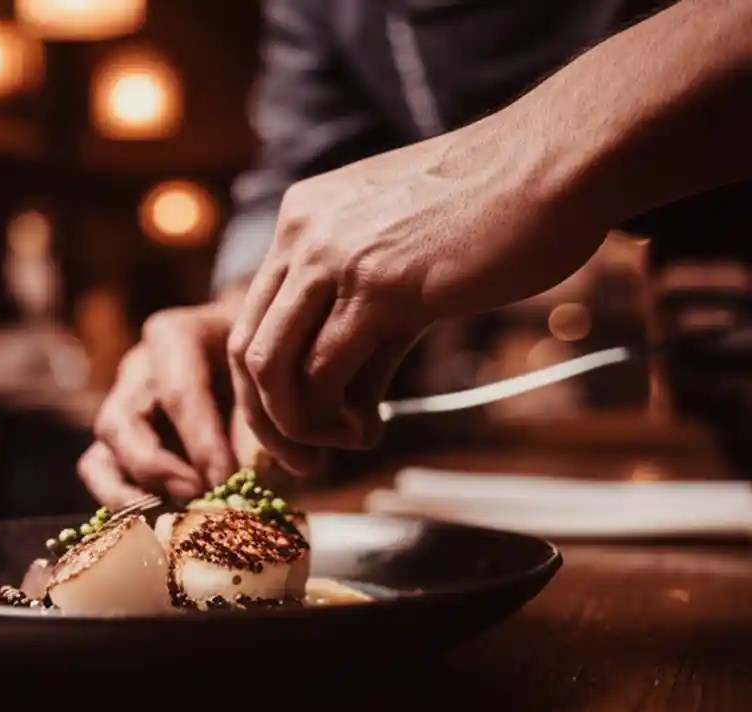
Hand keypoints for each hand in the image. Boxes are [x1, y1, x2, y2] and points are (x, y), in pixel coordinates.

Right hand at [78, 300, 270, 508]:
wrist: (257, 356)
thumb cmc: (263, 368)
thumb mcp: (267, 381)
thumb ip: (259, 424)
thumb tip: (255, 476)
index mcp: (174, 337)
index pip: (177, 392)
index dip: (200, 443)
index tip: (227, 480)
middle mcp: (138, 369)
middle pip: (121, 422)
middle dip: (155, 468)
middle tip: (198, 496)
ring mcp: (122, 406)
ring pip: (100, 455)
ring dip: (131, 494)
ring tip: (171, 519)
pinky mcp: (119, 442)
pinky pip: (99, 473)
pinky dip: (123, 501)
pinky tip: (164, 520)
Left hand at [228, 114, 611, 469]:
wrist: (555, 162)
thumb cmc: (495, 213)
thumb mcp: (403, 260)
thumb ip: (365, 326)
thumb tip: (348, 405)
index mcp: (301, 219)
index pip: (252, 318)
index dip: (263, 387)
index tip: (292, 429)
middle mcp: (301, 233)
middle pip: (245, 348)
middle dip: (265, 420)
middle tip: (301, 461)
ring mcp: (333, 257)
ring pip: (271, 368)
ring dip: (295, 427)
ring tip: (341, 446)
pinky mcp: (378, 288)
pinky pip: (324, 374)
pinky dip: (334, 419)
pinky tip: (368, 430)